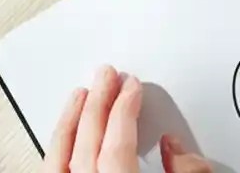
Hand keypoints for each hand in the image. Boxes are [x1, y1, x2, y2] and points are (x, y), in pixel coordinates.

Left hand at [42, 66, 212, 172]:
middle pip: (87, 143)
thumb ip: (188, 172)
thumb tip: (176, 149)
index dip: (124, 109)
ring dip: (70, 122)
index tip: (130, 86)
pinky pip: (51, 171)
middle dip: (98, 104)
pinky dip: (58, 147)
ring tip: (79, 95)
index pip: (117, 142)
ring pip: (59, 156)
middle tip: (106, 76)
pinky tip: (64, 134)